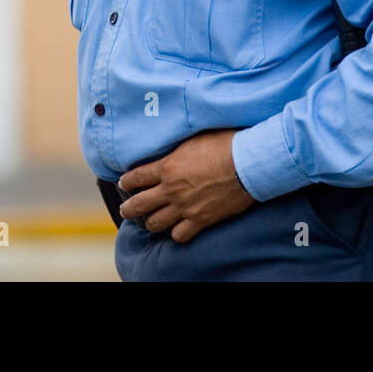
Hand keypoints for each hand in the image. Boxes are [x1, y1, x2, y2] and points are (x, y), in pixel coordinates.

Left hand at [118, 128, 255, 242]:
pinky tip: (177, 228)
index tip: (124, 183)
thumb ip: (176, 148)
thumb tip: (169, 144)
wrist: (247, 163)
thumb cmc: (224, 144)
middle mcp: (171, 189)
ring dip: (150, 222)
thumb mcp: (193, 138)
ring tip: (149, 221)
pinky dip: (176, 233)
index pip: (136, 177)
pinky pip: (179, 235)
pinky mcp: (201, 220)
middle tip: (126, 210)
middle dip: (128, 208)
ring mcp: (185, 207)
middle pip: (138, 204)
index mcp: (167, 167)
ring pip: (155, 223)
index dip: (127, 181)